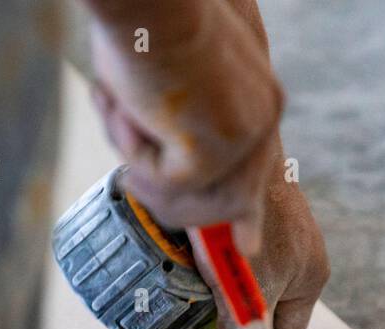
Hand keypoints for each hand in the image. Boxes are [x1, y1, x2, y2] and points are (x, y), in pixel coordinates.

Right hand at [88, 1, 282, 253]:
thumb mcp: (168, 86)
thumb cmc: (142, 26)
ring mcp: (244, 138)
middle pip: (225, 203)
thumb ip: (174, 133)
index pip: (256, 172)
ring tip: (120, 119)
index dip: (245, 213)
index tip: (248, 246)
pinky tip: (127, 109)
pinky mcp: (216, 153)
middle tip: (125, 160)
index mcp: (261, 99)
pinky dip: (133, 153)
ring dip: (141, 170)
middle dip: (167, 195)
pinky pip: (164, 186)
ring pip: (190, 202)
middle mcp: (264, 120)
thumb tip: (158, 180)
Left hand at [144, 172, 329, 328]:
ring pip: (216, 292)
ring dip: (184, 312)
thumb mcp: (249, 290)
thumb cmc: (247, 214)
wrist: (220, 138)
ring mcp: (251, 237)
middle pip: (240, 318)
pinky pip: (200, 261)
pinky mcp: (222, 218)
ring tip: (154, 323)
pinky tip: (155, 286)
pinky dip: (179, 278)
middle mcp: (283, 259)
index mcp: (306, 278)